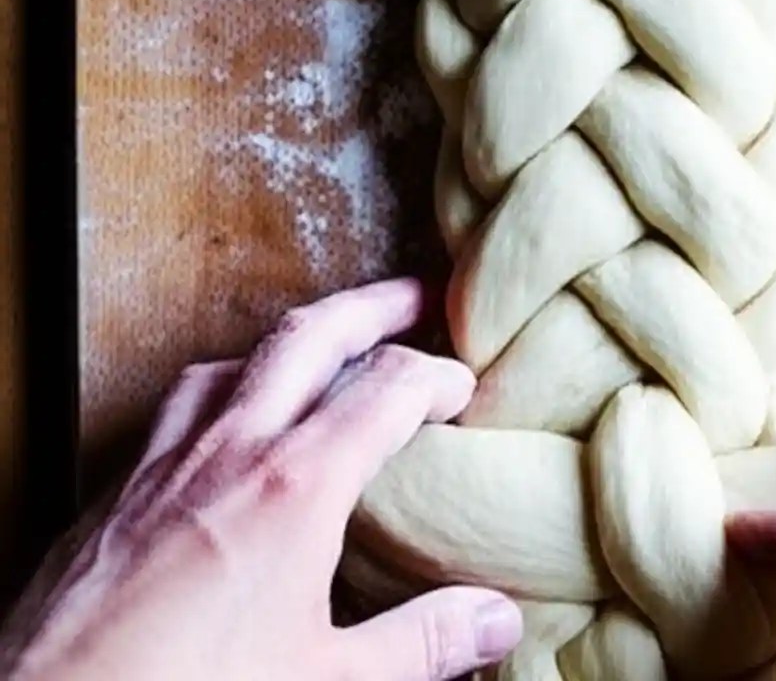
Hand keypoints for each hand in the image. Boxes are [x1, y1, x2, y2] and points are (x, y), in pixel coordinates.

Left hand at [6, 279, 522, 680]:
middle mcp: (228, 452)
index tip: (462, 387)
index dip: (437, 375)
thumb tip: (498, 617)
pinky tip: (223, 428)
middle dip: (371, 306)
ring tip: (319, 351)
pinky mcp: (114, 493)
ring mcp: (162, 464)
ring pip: (232, 362)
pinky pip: (175, 409)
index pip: (387, 389)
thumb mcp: (331, 680)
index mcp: (295, 486)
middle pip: (309, 337)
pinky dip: (220, 393)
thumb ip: (423, 642)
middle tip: (412, 296)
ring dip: (288, 343)